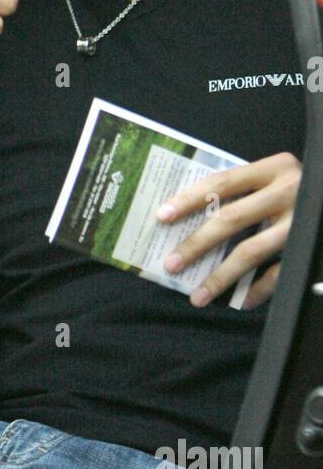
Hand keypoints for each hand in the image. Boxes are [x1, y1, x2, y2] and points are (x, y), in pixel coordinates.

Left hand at [155, 151, 301, 308]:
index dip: (189, 199)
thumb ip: (243, 192)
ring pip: (252, 251)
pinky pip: (280, 272)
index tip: (162, 216)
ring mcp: (300, 221)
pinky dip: (258, 289)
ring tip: (198, 295)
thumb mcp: (274, 180)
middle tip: (172, 263)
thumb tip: (192, 220)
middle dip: (197, 244)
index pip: (222, 182)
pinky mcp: (310, 246)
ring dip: (220, 276)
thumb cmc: (297, 190)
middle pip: (232, 219)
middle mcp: (288, 191)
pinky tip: (240, 300)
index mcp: (273, 168)